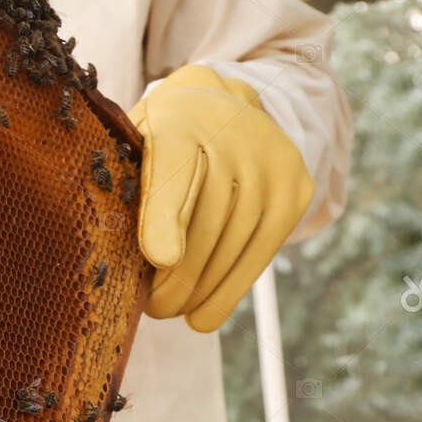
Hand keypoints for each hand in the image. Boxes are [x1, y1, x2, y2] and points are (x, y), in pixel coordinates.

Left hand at [131, 65, 313, 331]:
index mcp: (177, 122)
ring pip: (234, 243)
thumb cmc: (159, 141)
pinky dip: (231, 288)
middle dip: (175, 279)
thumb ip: (127, 192)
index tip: (159, 259)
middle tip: (153, 309)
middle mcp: (233, 137)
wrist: (220, 106)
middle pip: (204, 223)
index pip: (174, 170)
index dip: (166, 216)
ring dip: (201, 290)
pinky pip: (263, 249)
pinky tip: (205, 315)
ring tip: (174, 312)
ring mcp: (272, 162)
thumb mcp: (131, 149)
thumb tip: (126, 260)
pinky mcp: (296, 187)